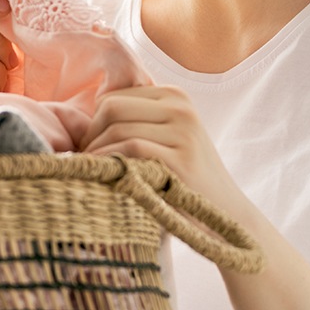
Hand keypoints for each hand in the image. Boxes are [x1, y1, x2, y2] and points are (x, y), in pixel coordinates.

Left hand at [80, 85, 250, 218]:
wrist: (226, 214)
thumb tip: (82, 120)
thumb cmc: (184, 178)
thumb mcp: (166, 138)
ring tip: (94, 172)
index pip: (112, 98)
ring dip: (96, 153)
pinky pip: (130, 149)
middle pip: (111, 108)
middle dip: (90, 136)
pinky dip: (110, 162)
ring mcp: (184, 131)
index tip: (89, 149)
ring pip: (117, 129)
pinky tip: (106, 177)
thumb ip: (136, 121)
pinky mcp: (181, 158)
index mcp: (175, 96)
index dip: (92, 124)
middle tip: (86, 162)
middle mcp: (181, 107)